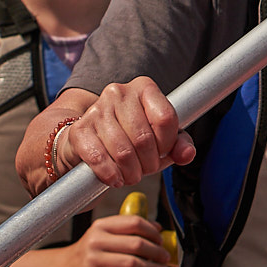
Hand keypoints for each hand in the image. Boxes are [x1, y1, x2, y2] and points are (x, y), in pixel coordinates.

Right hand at [61, 77, 195, 188]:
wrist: (88, 142)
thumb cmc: (129, 138)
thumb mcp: (160, 139)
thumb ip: (179, 145)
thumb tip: (187, 154)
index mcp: (144, 88)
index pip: (166, 118)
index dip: (167, 144)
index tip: (161, 152)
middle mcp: (119, 92)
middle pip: (144, 138)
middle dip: (149, 163)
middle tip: (145, 170)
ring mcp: (97, 109)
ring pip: (123, 152)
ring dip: (131, 173)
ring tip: (131, 175)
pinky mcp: (79, 130)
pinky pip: (99, 158)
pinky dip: (110, 175)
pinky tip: (114, 179)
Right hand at [67, 213, 170, 266]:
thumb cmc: (90, 252)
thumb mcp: (102, 234)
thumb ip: (126, 229)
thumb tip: (157, 229)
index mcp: (101, 226)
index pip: (134, 222)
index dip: (153, 232)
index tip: (161, 240)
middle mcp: (96, 241)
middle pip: (136, 244)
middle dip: (157, 252)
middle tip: (166, 258)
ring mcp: (93, 261)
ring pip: (133, 264)